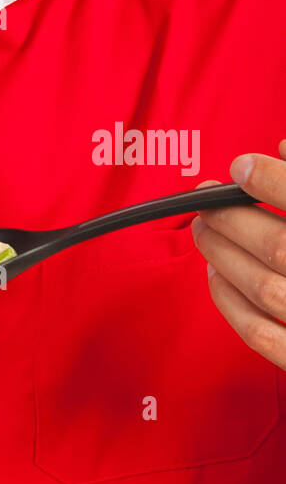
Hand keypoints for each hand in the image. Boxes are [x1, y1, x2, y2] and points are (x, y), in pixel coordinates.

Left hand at [192, 143, 285, 370]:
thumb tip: (283, 150)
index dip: (270, 179)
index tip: (242, 167)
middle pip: (277, 245)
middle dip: (231, 220)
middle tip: (208, 204)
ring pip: (263, 287)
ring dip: (223, 256)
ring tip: (206, 233)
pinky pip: (261, 333)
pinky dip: (230, 302)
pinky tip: (216, 276)